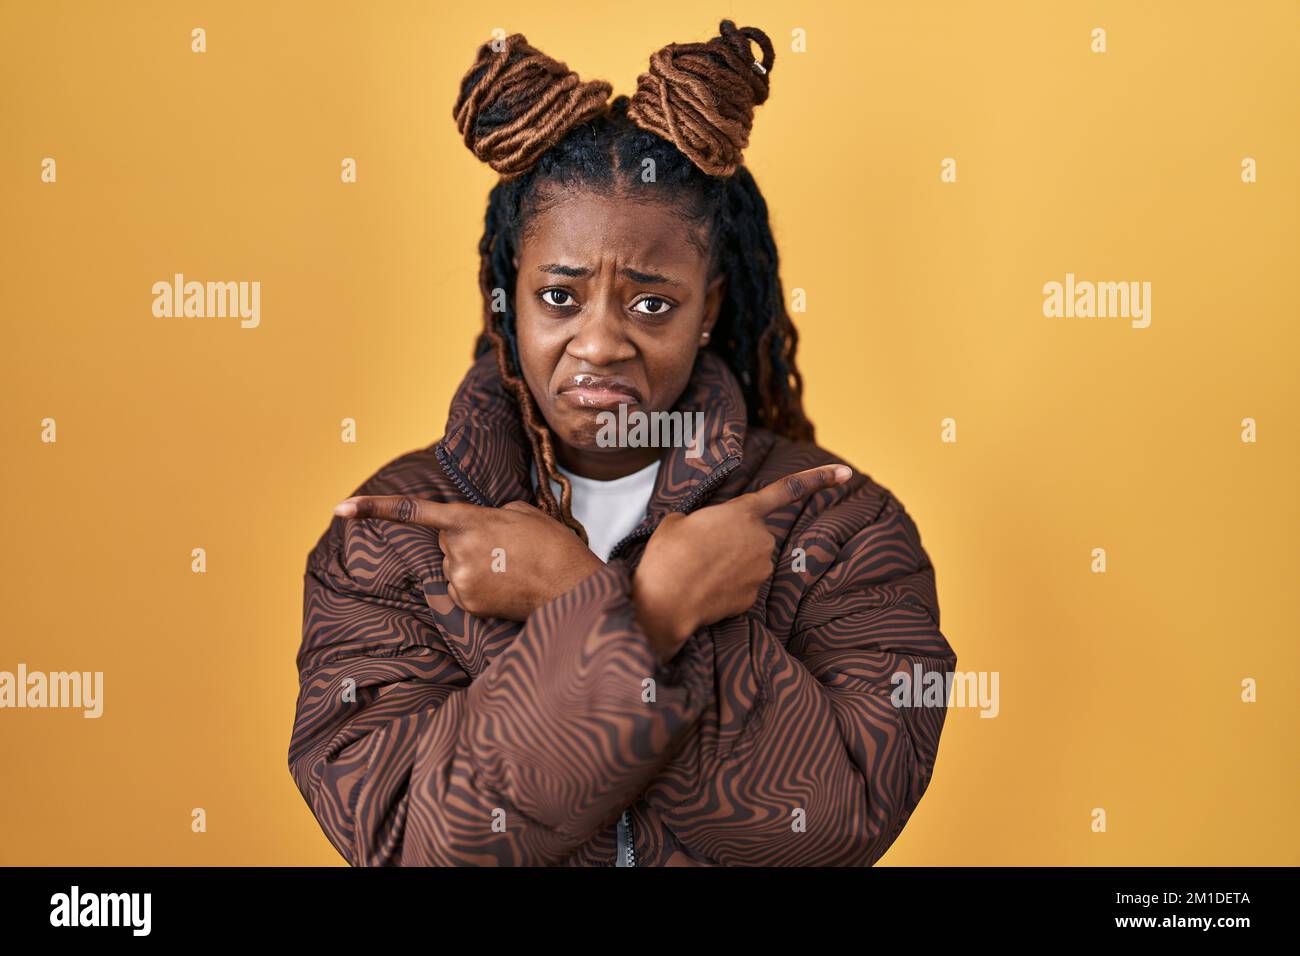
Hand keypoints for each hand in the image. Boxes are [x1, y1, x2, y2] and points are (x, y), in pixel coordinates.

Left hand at [332, 496, 603, 620]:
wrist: (570, 586)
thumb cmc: (552, 545)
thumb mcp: (523, 513)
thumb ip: (491, 513)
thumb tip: (481, 526)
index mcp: (470, 520)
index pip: (413, 512)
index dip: (374, 509)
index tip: (339, 508)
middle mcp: (457, 550)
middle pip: (445, 543)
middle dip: (467, 542)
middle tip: (504, 548)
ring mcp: (459, 579)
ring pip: (453, 567)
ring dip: (475, 566)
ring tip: (510, 568)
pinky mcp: (466, 603)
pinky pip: (462, 589)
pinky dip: (480, 587)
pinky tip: (506, 587)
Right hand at [632, 464, 851, 664]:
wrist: (666, 602)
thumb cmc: (668, 555)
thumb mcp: (676, 521)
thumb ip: (700, 519)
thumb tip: (703, 534)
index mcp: (744, 512)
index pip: (787, 489)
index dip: (819, 478)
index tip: (845, 472)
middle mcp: (761, 540)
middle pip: (753, 535)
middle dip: (732, 540)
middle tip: (699, 549)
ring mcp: (760, 571)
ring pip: (748, 562)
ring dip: (727, 564)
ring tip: (696, 570)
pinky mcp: (753, 598)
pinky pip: (741, 587)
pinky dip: (725, 588)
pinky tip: (704, 590)